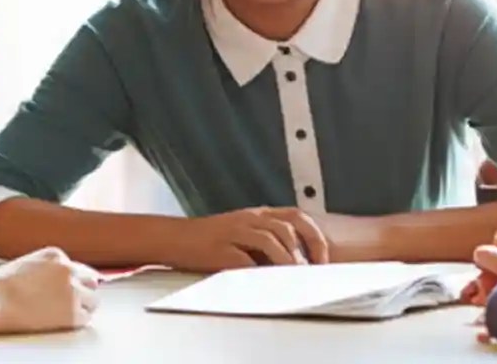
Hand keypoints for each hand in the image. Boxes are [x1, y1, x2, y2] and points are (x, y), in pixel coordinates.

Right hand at [0, 247, 99, 334]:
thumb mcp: (27, 265)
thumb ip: (47, 270)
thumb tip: (57, 282)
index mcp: (56, 255)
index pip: (76, 268)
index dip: (70, 282)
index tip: (61, 290)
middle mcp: (68, 270)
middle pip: (91, 281)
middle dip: (82, 290)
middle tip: (70, 302)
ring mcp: (73, 291)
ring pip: (93, 300)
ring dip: (83, 306)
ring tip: (64, 313)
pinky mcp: (72, 313)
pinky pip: (85, 318)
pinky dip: (76, 321)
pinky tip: (59, 321)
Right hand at [170, 207, 330, 271]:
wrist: (174, 238)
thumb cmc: (210, 240)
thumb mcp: (242, 231)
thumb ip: (267, 240)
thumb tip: (297, 262)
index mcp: (258, 214)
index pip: (296, 216)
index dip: (314, 237)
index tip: (322, 259)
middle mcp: (249, 218)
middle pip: (288, 226)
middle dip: (306, 250)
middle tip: (312, 271)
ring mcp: (234, 231)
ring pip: (271, 240)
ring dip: (287, 261)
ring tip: (293, 278)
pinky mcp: (220, 249)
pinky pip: (247, 260)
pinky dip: (261, 272)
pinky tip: (267, 283)